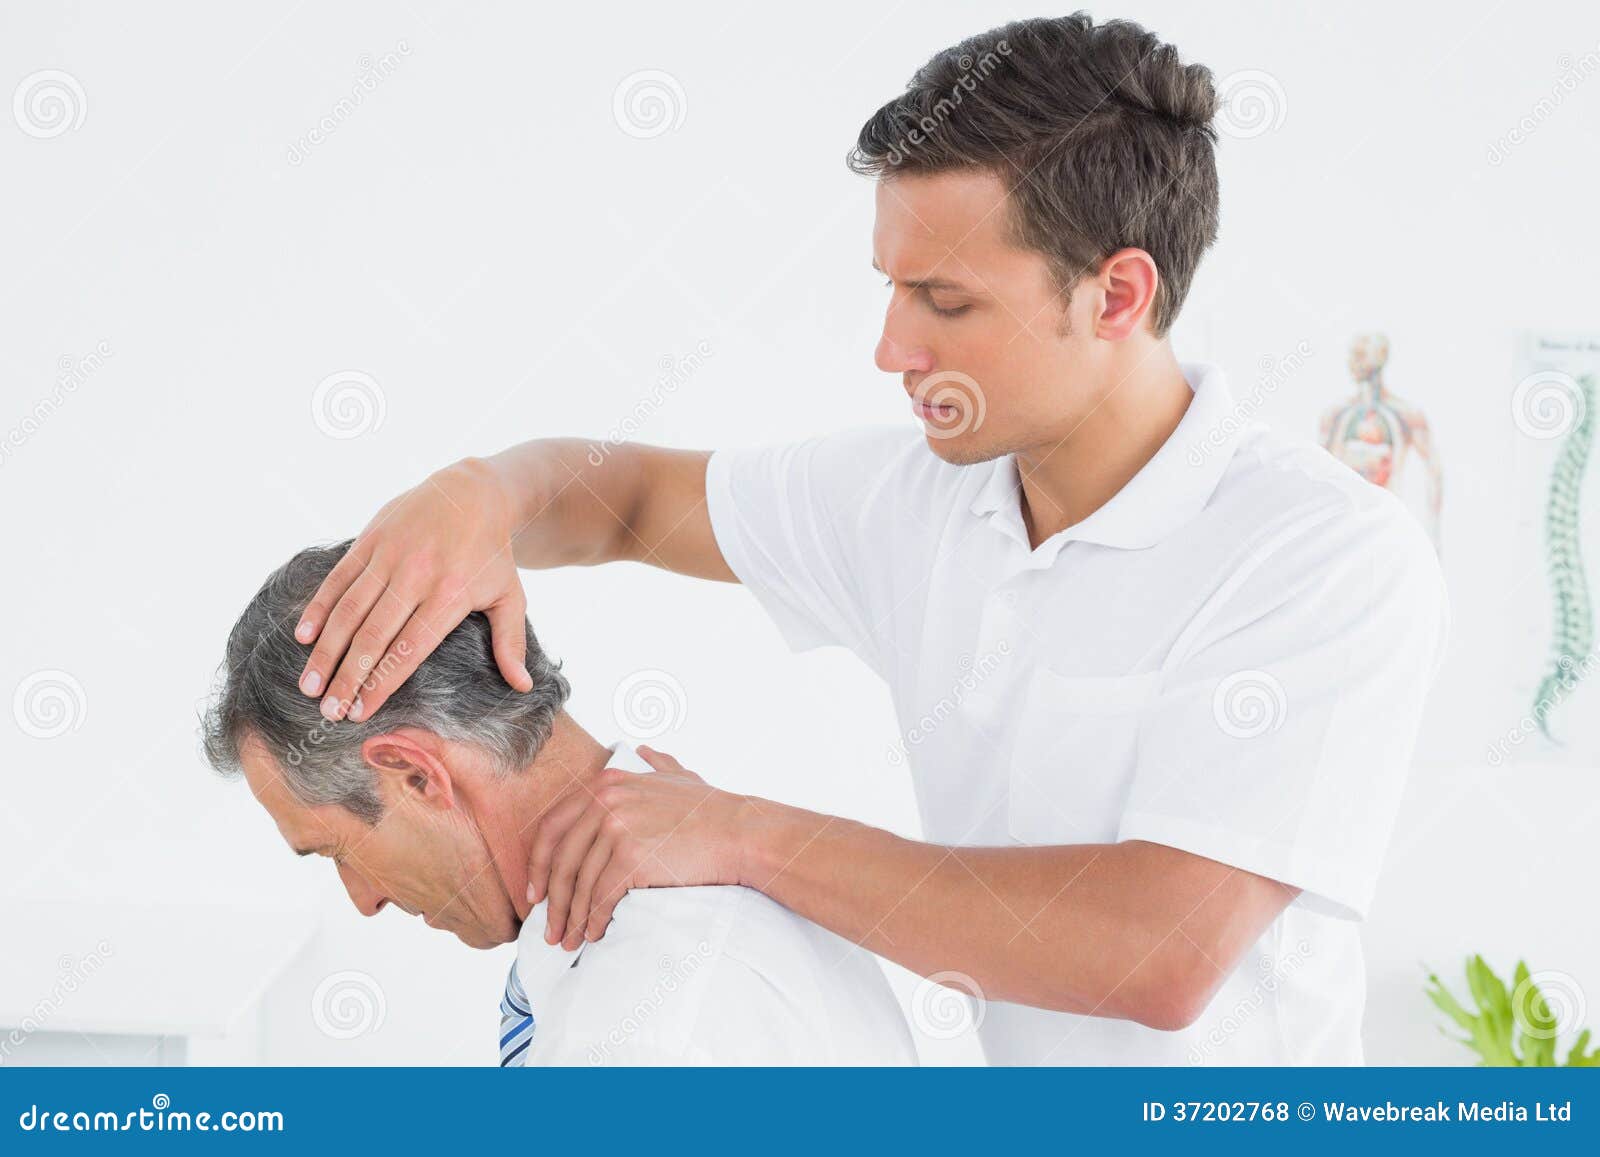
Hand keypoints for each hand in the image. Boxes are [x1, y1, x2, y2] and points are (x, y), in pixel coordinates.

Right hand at [294, 457, 533, 720]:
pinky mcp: (370, 539)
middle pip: (372, 636)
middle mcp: (416, 577)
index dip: (382, 683)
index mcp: (449, 596)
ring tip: (308, 685)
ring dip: (326, 651)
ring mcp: (389, 556)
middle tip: (328, 711)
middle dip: (347, 678)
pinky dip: (319, 608)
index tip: (361, 713)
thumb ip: (511, 643)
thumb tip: (523, 687)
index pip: (408, 650)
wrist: (473, 491)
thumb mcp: (511, 595)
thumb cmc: (492, 553)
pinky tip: (303, 637)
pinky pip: (339, 578)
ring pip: (349, 610)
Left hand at [528, 747, 750, 949]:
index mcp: (607, 782)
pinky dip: (594, 921)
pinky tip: (594, 933)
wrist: (739, 832)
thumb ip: (655, 764)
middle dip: (553, 901)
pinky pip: (601, 897)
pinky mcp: (631, 858)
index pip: (554, 826)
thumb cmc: (712, 810)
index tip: (536, 892)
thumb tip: (643, 752)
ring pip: (581, 884)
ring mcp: (617, 828)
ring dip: (573, 918)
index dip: (539, 864)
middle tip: (550, 927)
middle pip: (562, 861)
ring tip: (571, 940)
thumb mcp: (678, 775)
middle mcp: (605, 801)